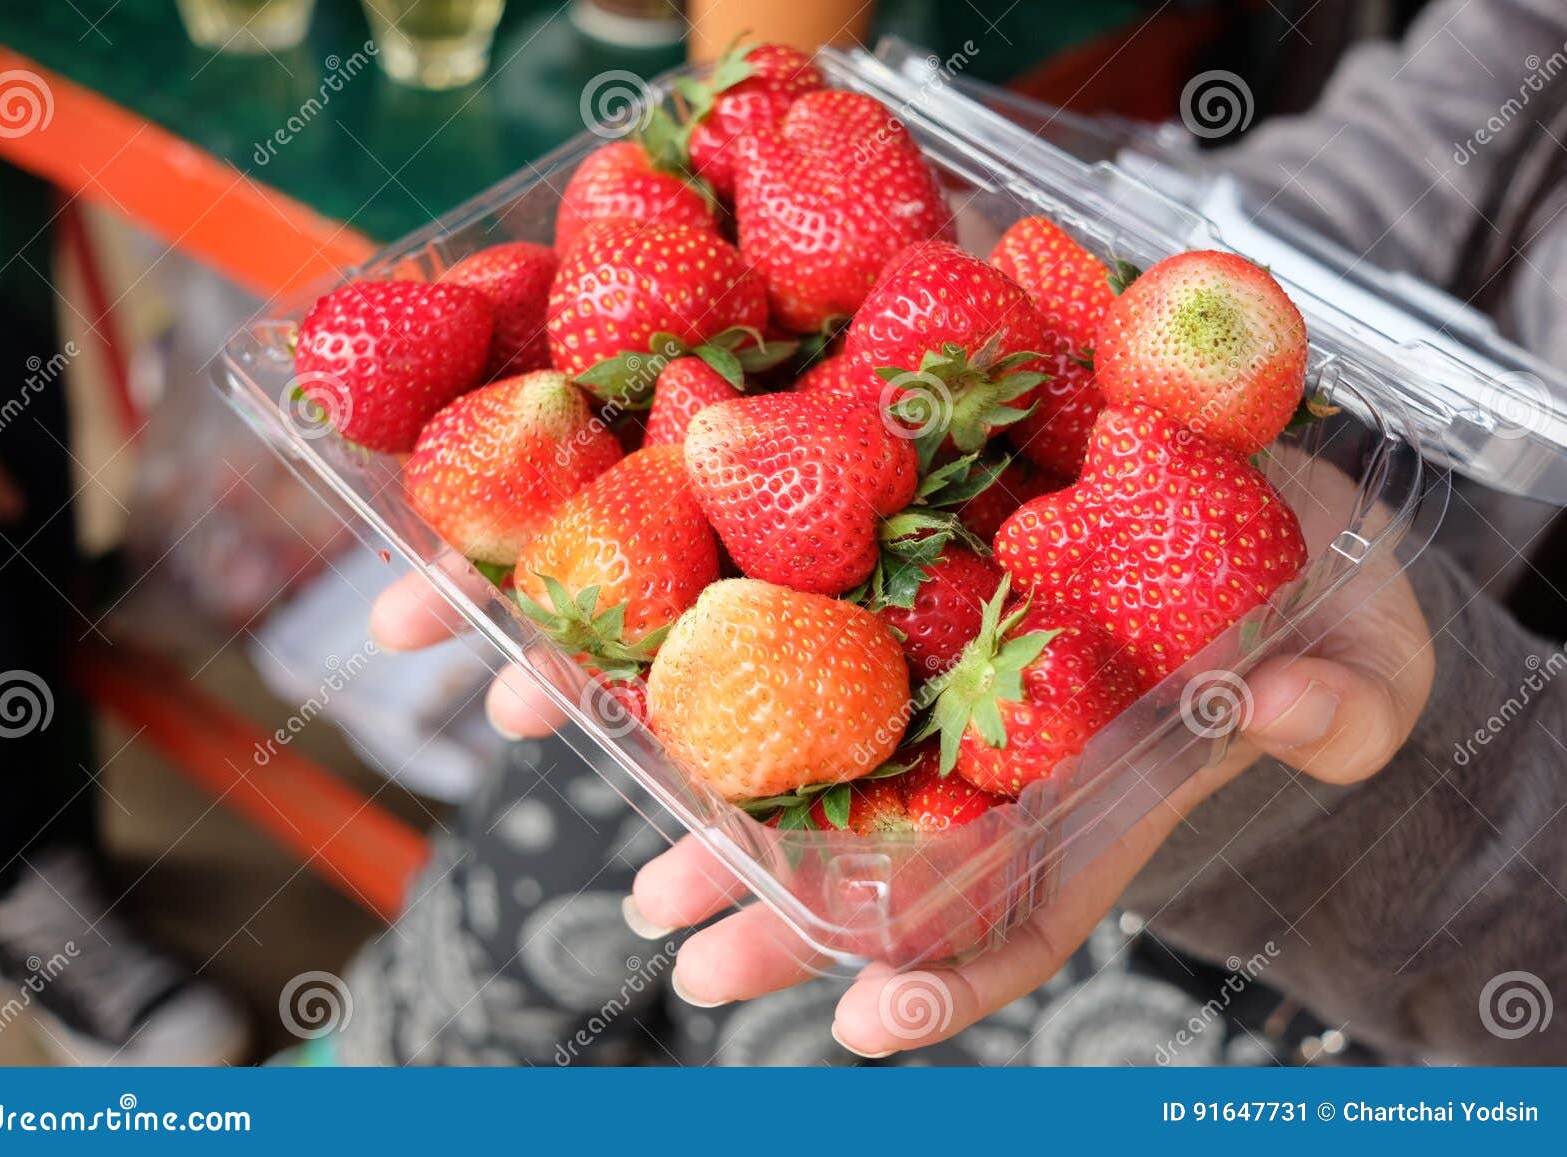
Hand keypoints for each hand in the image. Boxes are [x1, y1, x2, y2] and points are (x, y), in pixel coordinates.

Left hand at [370, 461, 1432, 1055]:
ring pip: (792, 699)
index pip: (1017, 900)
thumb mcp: (1358, 642)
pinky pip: (780, 546)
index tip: (859, 1016)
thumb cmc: (1313, 580)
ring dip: (675, 735)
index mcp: (1087, 778)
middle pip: (864, 821)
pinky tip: (596, 590)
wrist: (1255, 458)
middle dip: (760, 883)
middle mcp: (983, 719)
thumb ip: (1336, 695)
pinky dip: (689, 570)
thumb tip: (1299, 713)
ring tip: (553, 744)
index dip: (945, 966)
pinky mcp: (888, 511)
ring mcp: (928, 619)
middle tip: (672, 928)